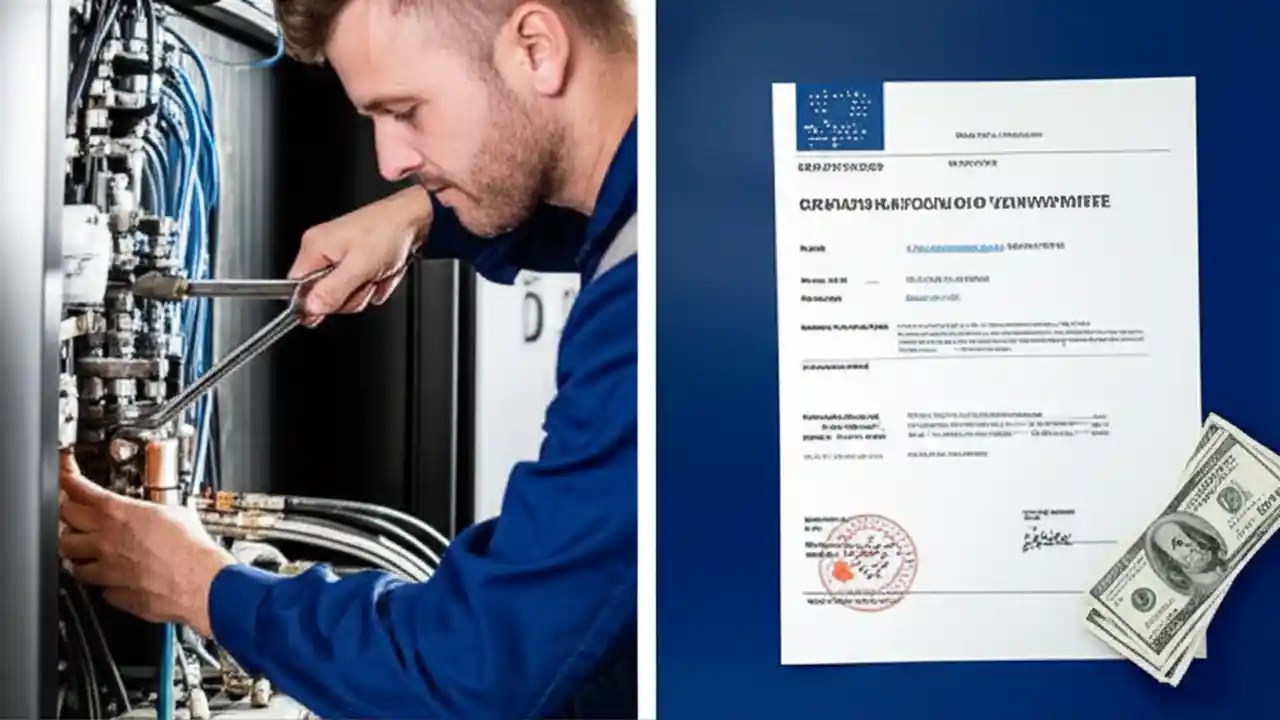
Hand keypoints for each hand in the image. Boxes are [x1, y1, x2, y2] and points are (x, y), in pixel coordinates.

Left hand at [58, 453, 234, 637]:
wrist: (201, 582)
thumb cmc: (192, 549)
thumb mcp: (173, 512)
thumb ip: (148, 511)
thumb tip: (150, 511)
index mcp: (119, 513)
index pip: (77, 489)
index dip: (67, 479)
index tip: (66, 478)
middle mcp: (104, 539)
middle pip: (64, 521)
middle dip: (69, 515)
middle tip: (77, 514)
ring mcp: (105, 567)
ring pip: (69, 557)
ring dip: (77, 551)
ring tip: (89, 549)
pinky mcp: (111, 592)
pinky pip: (95, 584)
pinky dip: (101, 580)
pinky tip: (114, 575)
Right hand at [289, 185, 433, 325]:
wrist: (415, 220)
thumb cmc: (388, 231)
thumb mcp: (359, 266)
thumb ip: (333, 290)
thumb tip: (311, 308)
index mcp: (315, 247)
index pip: (296, 286)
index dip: (311, 303)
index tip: (323, 312)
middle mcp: (325, 251)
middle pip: (324, 296)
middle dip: (349, 295)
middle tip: (364, 278)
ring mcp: (343, 259)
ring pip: (347, 296)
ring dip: (367, 289)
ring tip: (377, 271)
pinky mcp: (359, 264)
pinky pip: (364, 289)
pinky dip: (378, 284)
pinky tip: (384, 270)